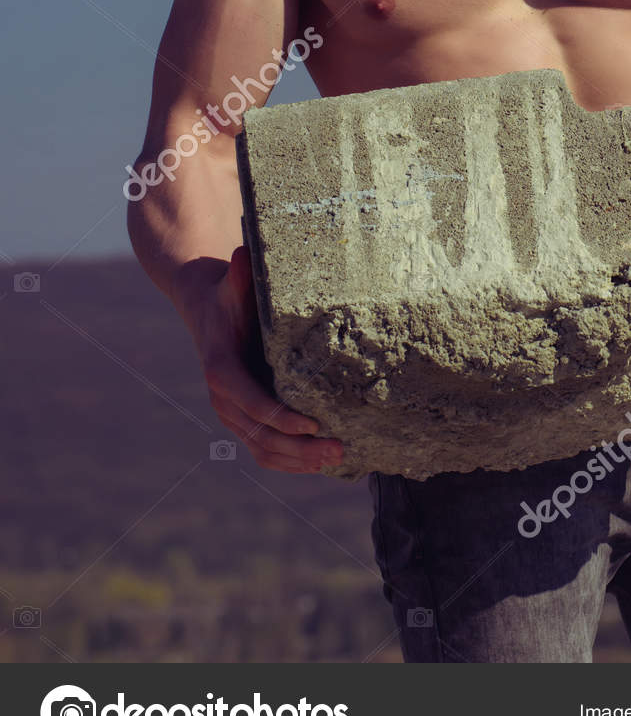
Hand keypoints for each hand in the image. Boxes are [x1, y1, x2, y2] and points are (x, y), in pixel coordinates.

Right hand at [193, 244, 344, 473]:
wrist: (208, 309)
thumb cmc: (229, 293)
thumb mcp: (233, 282)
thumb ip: (240, 273)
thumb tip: (242, 253)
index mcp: (220, 369)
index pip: (250, 402)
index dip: (280, 417)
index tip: (312, 424)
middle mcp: (223, 398)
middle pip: (260, 434)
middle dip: (299, 447)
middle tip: (337, 448)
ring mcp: (232, 413)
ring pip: (262, 449)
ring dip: (299, 460)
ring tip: (336, 457)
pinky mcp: (243, 419)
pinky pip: (263, 448)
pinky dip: (290, 461)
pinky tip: (319, 463)